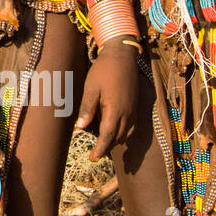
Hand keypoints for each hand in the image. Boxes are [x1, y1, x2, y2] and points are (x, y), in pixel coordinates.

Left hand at [75, 40, 138, 159]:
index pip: (108, 136)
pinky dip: (121, 132)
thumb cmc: (104, 70)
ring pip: (125, 133)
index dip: (101, 149)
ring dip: (114, 141)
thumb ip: (87, 108)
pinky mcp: (135, 105)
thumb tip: (80, 128)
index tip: (93, 158)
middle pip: (118, 137)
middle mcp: (127, 113)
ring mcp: (133, 109)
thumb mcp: (91, 88)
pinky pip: (129, 125)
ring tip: (102, 145)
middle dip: (107, 147)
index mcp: (115, 110)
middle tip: (94, 155)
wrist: (123, 56)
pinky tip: (113, 131)